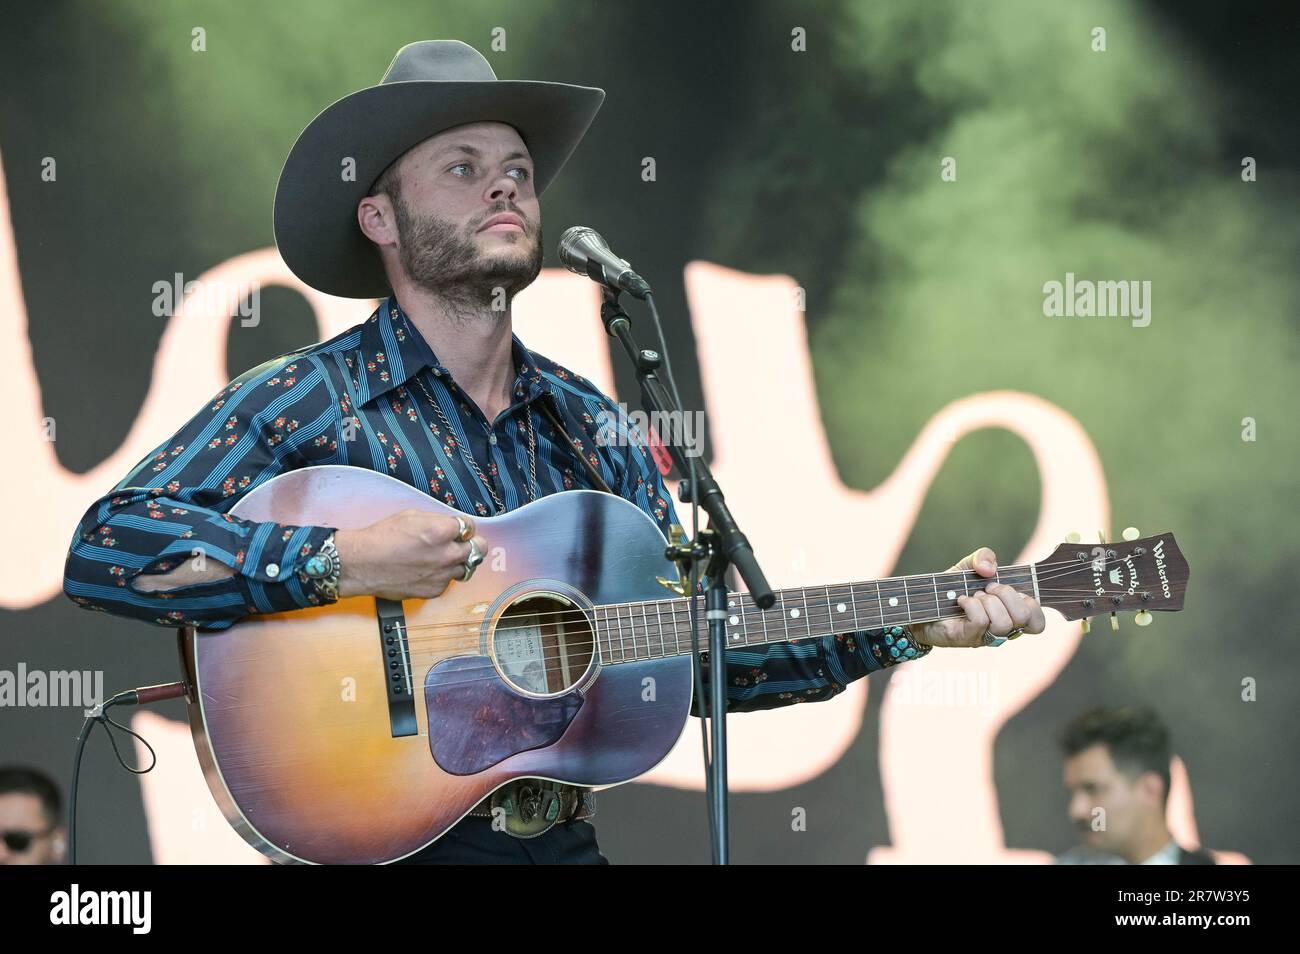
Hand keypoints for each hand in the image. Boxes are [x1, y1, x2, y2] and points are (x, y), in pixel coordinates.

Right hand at [335, 509, 485, 600]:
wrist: (361, 564)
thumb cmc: (381, 538)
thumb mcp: (412, 516)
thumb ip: (438, 520)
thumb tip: (453, 526)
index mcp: (441, 531)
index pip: (470, 527)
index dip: (463, 527)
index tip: (458, 529)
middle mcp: (446, 554)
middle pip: (479, 548)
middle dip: (471, 543)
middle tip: (461, 543)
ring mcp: (441, 575)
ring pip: (466, 567)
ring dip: (458, 561)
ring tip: (440, 557)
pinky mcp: (434, 590)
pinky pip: (449, 581)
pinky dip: (442, 576)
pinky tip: (427, 570)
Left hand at [907, 547, 1045, 647]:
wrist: (921, 603)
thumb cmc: (950, 588)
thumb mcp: (969, 565)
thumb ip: (984, 557)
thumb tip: (990, 570)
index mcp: (1010, 614)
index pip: (1038, 623)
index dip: (1032, 604)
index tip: (1014, 589)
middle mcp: (1002, 630)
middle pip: (1025, 618)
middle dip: (1008, 595)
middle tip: (989, 588)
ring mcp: (985, 637)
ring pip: (1004, 623)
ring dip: (988, 602)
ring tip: (974, 595)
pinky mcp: (967, 638)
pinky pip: (981, 621)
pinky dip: (971, 605)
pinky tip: (961, 601)